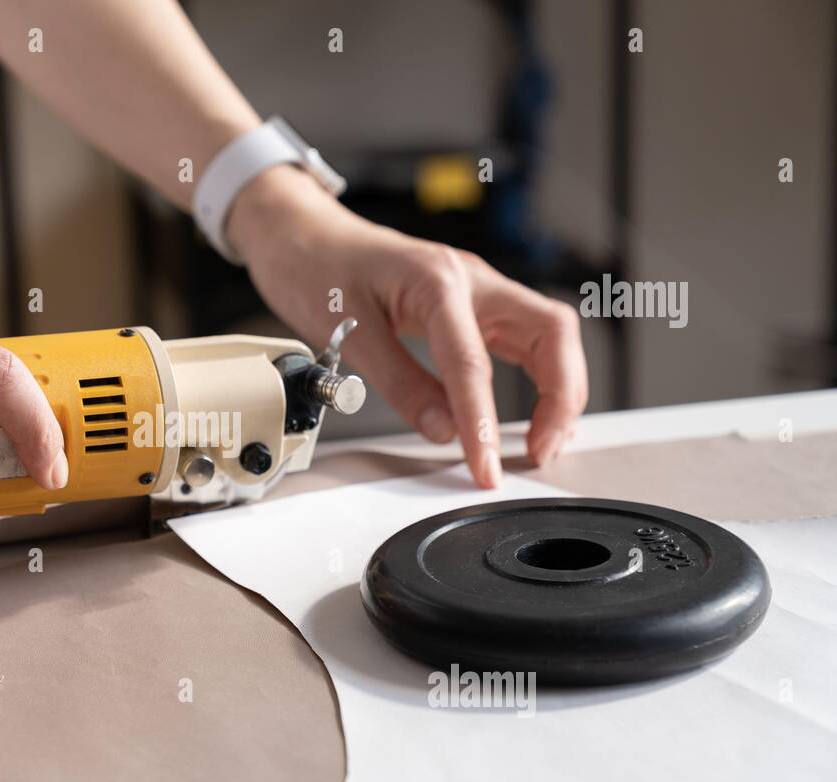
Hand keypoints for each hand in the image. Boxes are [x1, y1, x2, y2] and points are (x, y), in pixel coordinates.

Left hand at [226, 165, 587, 487]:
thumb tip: (442, 429)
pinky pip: (525, 343)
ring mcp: (477, 291)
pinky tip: (533, 414)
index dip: (484, 422)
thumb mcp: (346, 332)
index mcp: (437, 280)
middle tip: (540, 451)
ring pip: (549, 337)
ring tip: (542, 442)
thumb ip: (399, 382)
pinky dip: (539, 380)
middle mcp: (471, 280)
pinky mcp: (473, 307)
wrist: (303, 234)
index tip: (486, 466)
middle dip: (560, 397)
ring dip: (558, 391)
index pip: (474, 363)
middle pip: (553, 332)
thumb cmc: (317, 267)